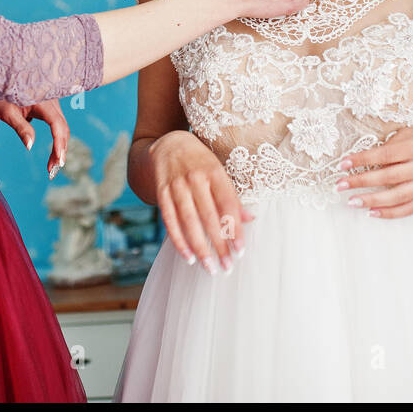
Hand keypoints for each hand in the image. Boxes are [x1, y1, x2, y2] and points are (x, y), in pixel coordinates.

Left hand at [0, 98, 70, 176]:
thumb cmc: (1, 96)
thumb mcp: (8, 113)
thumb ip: (21, 128)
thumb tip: (30, 146)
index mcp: (43, 102)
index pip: (57, 124)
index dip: (59, 143)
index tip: (58, 161)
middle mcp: (52, 102)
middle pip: (63, 128)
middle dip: (60, 150)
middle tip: (53, 170)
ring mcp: (53, 104)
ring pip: (62, 128)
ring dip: (60, 147)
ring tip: (52, 166)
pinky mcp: (51, 108)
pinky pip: (58, 125)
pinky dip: (58, 140)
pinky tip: (53, 154)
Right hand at [148, 130, 251, 274]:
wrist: (168, 144)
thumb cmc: (201, 162)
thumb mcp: (219, 172)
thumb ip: (232, 196)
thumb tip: (251, 219)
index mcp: (214, 171)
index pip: (227, 204)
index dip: (234, 228)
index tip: (240, 251)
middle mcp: (195, 178)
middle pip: (209, 216)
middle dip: (219, 244)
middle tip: (227, 267)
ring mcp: (176, 185)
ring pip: (189, 221)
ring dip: (199, 247)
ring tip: (209, 267)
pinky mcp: (161, 192)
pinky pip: (169, 220)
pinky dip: (178, 240)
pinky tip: (188, 257)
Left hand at [334, 125, 412, 218]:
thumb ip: (392, 142)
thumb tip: (365, 154)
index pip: (384, 155)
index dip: (362, 160)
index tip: (343, 164)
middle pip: (387, 177)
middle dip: (361, 182)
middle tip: (340, 185)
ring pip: (396, 197)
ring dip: (372, 201)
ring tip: (352, 201)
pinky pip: (408, 209)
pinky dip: (390, 213)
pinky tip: (372, 213)